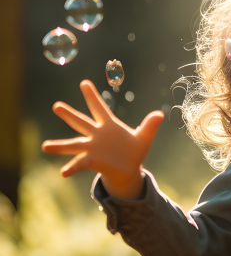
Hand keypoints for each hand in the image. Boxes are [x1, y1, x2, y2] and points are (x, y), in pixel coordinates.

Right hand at [41, 80, 164, 199]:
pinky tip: (63, 173)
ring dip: (60, 146)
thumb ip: (150, 126)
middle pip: (81, 122)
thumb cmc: (133, 150)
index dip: (93, 96)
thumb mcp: (144, 138)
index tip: (84, 83)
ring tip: (45, 147)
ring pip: (74, 144)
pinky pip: (79, 164)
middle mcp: (97, 135)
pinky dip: (71, 168)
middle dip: (69, 114)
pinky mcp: (92, 161)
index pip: (99, 108)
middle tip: (56, 105)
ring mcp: (92, 148)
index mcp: (109, 126)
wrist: (128, 169)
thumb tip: (160, 114)